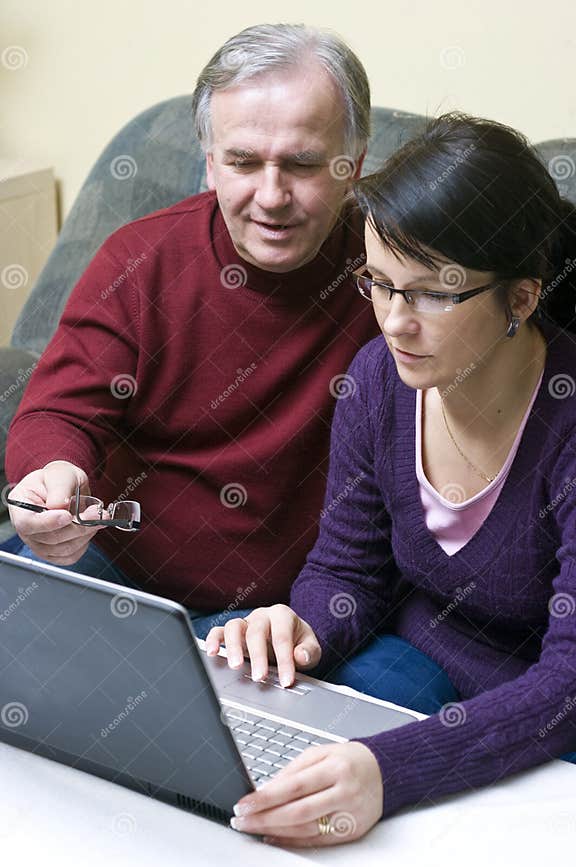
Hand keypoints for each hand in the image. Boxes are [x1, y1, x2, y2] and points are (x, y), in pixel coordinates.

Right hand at [7, 460, 100, 564]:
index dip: (48, 523)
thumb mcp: (60, 473)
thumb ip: (59, 488)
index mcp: (20, 504)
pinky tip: (88, 529)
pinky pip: (70, 556)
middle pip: (49, 538)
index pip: (26, 523)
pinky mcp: (52, 553)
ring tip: (96, 517)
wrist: (65, 486)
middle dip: (78, 526)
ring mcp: (37, 543)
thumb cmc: (58, 478)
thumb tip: (60, 505)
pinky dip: (84, 543)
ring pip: (62, 550)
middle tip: (96, 513)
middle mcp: (26, 528)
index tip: (68, 516)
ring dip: (85, 534)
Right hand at [205, 604, 321, 686]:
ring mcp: (245, 622)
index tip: (286, 681)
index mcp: (282, 615)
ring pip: (234, 627)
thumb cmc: (298, 642)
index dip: (285, 660)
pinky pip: (218, 630)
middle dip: (258, 656)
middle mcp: (262, 616)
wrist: (288, 636)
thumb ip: (309, 651)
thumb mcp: (311, 647)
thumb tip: (300, 656)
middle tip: (260, 677)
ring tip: (235, 666)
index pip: (282, 637)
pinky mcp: (232, 632)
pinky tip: (212, 654)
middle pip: (257, 632)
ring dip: (234, 647)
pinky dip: (213, 640)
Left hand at [230, 741, 383, 846]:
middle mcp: (344, 792)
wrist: (384, 771)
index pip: (293, 786)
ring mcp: (349, 814)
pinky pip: (317, 840)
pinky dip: (292, 841)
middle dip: (264, 817)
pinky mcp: (351, 831)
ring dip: (273, 830)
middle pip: (297, 811)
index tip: (245, 803)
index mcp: (335, 767)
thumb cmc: (349, 759)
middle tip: (241, 819)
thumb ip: (293, 771)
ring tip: (252, 827)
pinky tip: (274, 836)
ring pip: (305, 829)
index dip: (266, 797)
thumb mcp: (320, 753)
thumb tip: (265, 789)